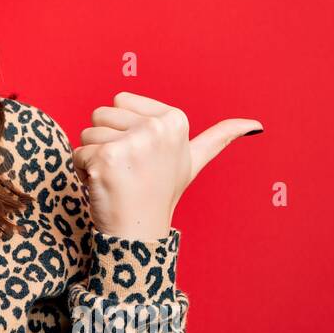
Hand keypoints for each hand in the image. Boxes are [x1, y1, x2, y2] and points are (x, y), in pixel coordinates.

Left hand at [72, 91, 262, 240]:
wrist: (140, 232)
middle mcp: (157, 127)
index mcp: (175, 119)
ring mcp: (133, 143)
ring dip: (92, 157)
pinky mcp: (108, 158)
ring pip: (87, 133)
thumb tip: (255, 124)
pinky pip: (77, 153)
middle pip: (100, 113)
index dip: (122, 128)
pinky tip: (103, 187)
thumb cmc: (160, 192)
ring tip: (117, 178)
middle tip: (127, 169)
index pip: (119, 100)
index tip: (142, 155)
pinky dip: (82, 172)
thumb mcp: (192, 161)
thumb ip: (219, 138)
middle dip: (105, 141)